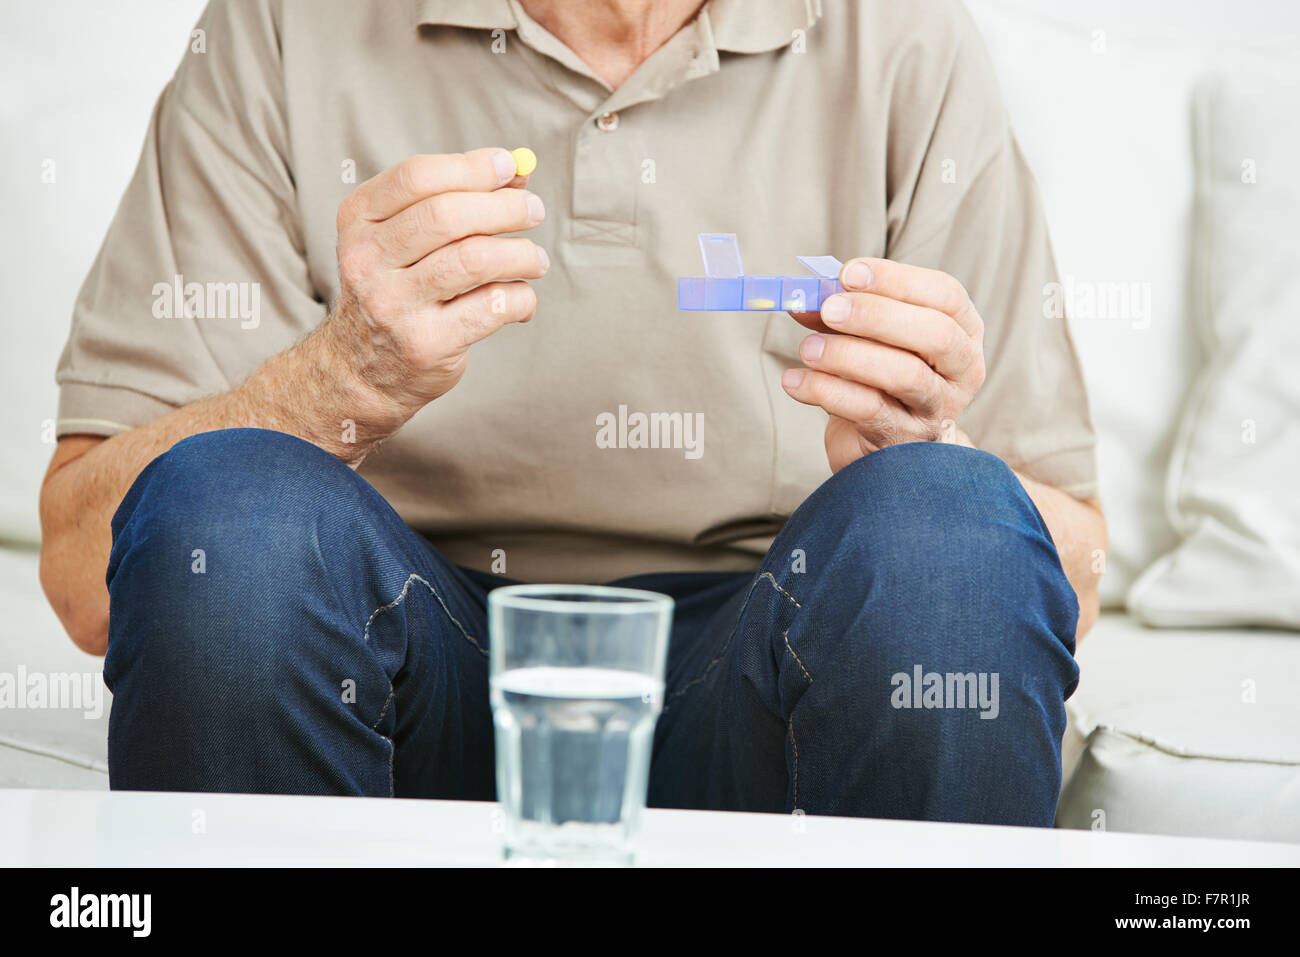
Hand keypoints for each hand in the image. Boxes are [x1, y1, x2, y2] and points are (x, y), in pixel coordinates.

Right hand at [326, 147, 547, 431]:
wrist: (363, 370)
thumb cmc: (399, 289)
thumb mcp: (405, 239)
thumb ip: (455, 199)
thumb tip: (518, 171)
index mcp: (359, 221)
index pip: (416, 177)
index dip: (470, 167)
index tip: (509, 166)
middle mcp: (367, 261)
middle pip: (447, 216)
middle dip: (503, 207)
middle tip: (534, 210)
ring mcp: (394, 305)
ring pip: (474, 260)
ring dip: (520, 253)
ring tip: (537, 259)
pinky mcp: (426, 344)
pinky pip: (492, 306)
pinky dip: (520, 297)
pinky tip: (520, 299)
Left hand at [781, 258, 985, 472]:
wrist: (883, 448)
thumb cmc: (879, 379)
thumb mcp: (865, 337)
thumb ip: (839, 312)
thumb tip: (802, 296)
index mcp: (962, 330)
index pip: (945, 294)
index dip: (897, 280)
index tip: (848, 273)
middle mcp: (962, 369)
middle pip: (935, 333)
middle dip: (877, 315)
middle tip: (829, 309)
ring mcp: (938, 409)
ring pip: (905, 375)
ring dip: (849, 355)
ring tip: (807, 349)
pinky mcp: (905, 440)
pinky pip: (869, 411)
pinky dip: (827, 391)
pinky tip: (795, 382)